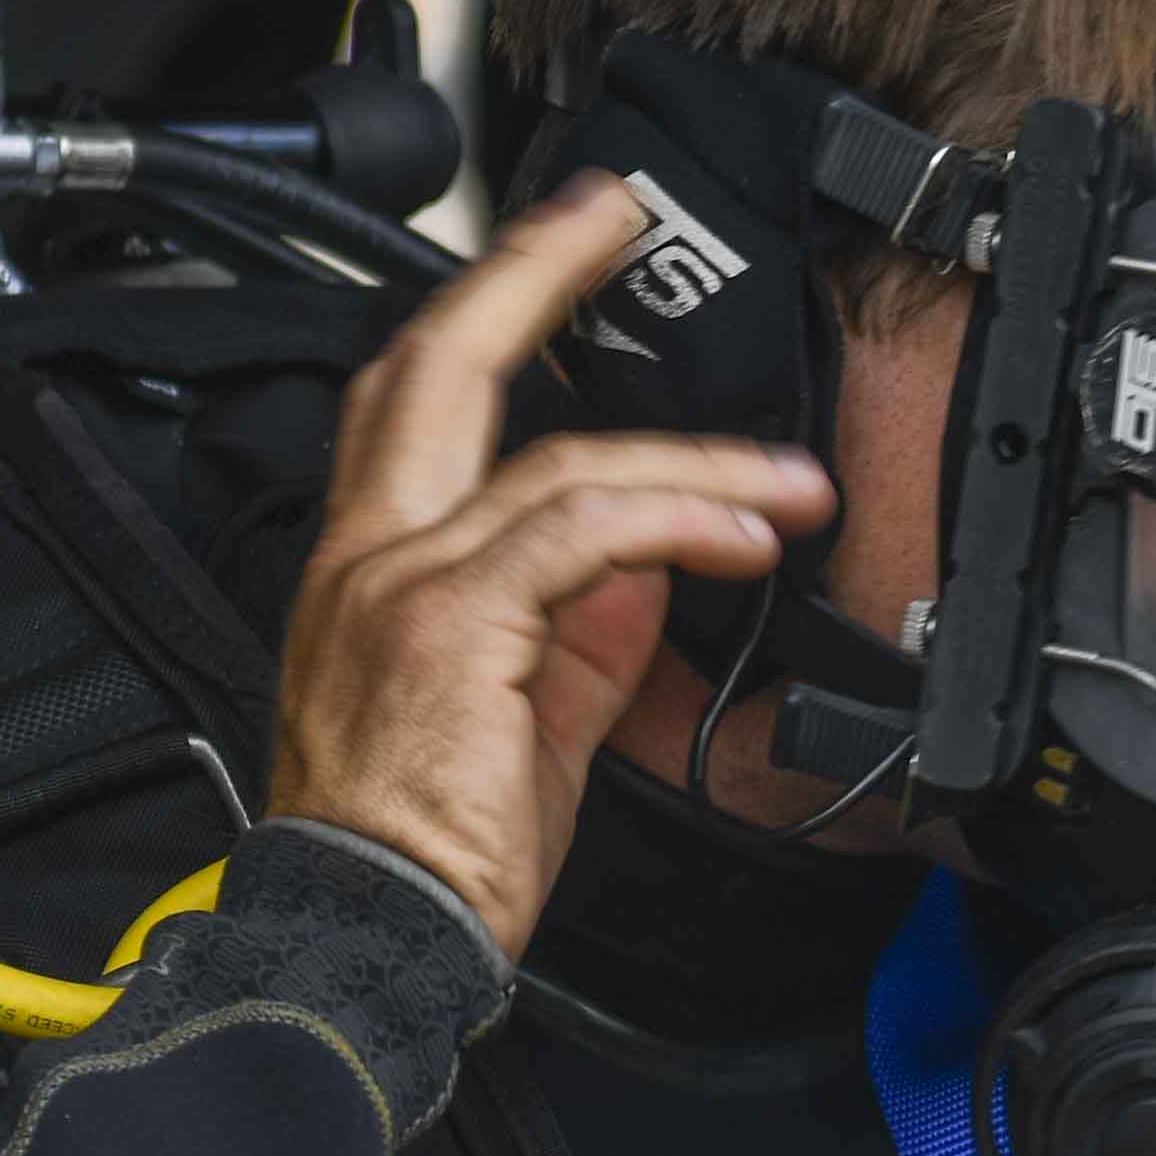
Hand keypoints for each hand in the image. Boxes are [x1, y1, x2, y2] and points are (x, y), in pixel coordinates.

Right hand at [270, 177, 842, 953]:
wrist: (366, 936)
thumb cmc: (428, 854)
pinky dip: (676, 519)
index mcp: (373, 568)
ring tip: (788, 487)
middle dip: (532, 275)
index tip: (562, 251)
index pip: (419, 402)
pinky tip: (742, 536)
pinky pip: (581, 533)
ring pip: (562, 462)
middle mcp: (371, 555)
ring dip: (696, 463)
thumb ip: (585, 631)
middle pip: (440, 364)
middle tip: (613, 219)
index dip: (487, 313)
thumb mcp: (530, 721)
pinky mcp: (452, 621)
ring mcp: (401, 581)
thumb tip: (652, 561)